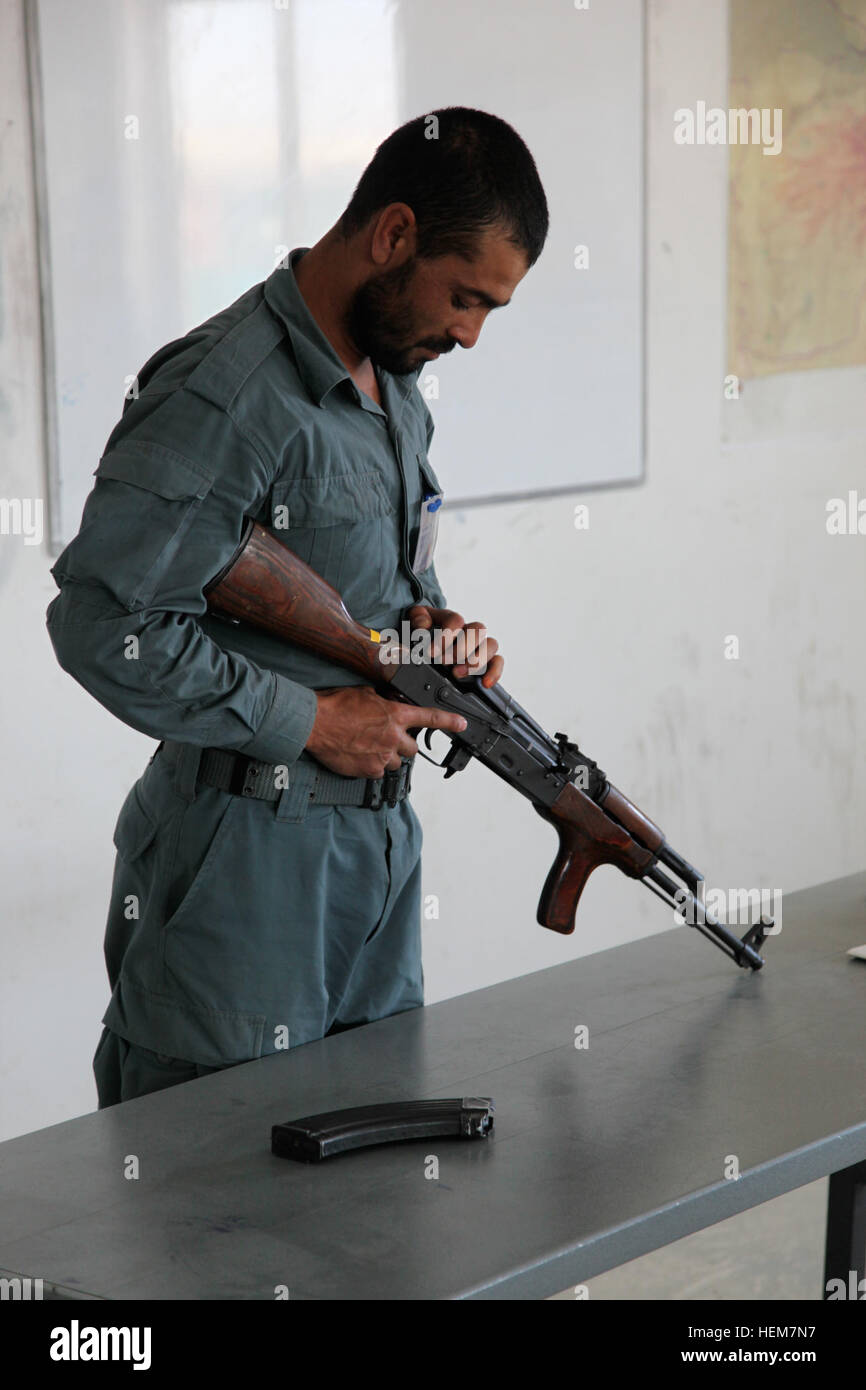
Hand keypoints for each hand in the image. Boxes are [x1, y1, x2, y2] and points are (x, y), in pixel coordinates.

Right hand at [305, 685, 467, 778]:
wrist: (314, 723)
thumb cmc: (336, 705)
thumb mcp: (366, 694)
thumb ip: (385, 702)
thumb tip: (392, 703)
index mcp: (395, 715)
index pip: (431, 718)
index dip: (450, 721)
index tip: (462, 724)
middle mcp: (393, 737)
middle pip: (412, 748)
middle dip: (402, 744)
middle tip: (385, 738)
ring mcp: (382, 756)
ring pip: (396, 762)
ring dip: (387, 756)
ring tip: (368, 746)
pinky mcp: (369, 771)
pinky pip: (378, 772)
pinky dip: (372, 766)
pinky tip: (359, 754)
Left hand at [406, 605, 503, 688]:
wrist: (422, 649)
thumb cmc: (421, 634)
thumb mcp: (413, 623)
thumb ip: (417, 620)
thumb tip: (424, 625)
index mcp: (450, 619)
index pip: (456, 620)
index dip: (446, 635)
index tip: (431, 651)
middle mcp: (467, 631)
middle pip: (478, 630)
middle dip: (461, 648)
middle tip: (443, 661)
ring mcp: (477, 646)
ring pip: (491, 645)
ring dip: (476, 660)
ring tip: (457, 673)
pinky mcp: (484, 661)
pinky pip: (498, 662)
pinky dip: (494, 672)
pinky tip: (484, 683)